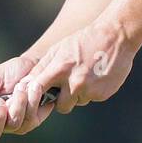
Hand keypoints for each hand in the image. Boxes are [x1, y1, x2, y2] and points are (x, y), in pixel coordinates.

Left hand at [0, 19, 136, 137]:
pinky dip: (93, 91)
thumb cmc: (83, 40)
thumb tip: (26, 84)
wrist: (115, 36)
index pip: (39, 90)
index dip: (37, 95)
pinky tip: (96, 75)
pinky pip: (92, 98)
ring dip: (79, 94)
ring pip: (78, 102)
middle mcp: (75, 83)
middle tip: (67, 86)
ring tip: (85, 75)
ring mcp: (90, 90)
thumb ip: (43, 67)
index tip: (39, 94)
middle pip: (61, 106)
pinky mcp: (103, 94)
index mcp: (60, 70)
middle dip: (63, 99)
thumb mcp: (59, 49)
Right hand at [0, 54, 38, 136]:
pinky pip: (30, 120)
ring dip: (19, 103)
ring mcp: (13, 123)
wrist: (38, 67)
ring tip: (23, 85)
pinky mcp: (31, 122)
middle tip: (1, 101)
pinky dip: (31, 102)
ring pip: (14, 124)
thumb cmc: (12, 71)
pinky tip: (34, 88)